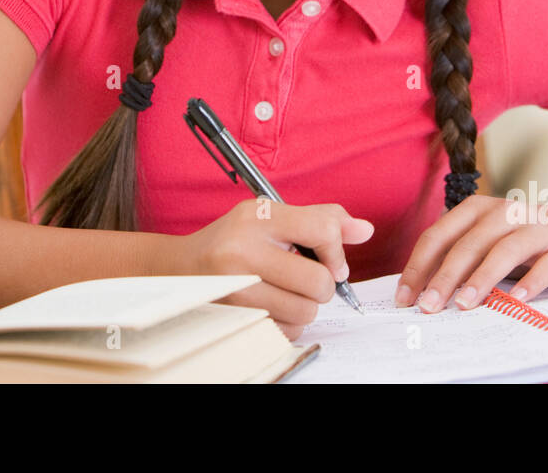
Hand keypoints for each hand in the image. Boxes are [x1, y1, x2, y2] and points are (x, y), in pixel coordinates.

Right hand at [179, 199, 373, 341]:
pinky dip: (288, 322)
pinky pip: (289, 332)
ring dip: (304, 305)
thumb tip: (365, 230)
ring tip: (284, 289)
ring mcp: (237, 290)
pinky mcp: (236, 318)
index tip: (332, 260)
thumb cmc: (234, 238)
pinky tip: (271, 304)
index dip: (336, 250)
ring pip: (306, 312)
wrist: (182, 268)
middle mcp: (243, 252)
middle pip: (319, 283)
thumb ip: (320, 219)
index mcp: (257, 218)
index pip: (321, 230)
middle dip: (321, 285)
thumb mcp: (271, 216)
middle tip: (304, 277)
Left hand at [395, 194, 547, 312]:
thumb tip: (417, 291)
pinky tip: (516, 301)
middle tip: (427, 307)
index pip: (438, 235)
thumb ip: (455, 257)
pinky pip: (546, 267)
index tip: (404, 298)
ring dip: (481, 279)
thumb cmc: (518, 242)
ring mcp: (535, 229)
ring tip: (463, 305)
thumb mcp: (484, 241)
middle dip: (444, 277)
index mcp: (476, 209)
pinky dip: (530, 283)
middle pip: (468, 244)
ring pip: (504, 251)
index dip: (418, 266)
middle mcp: (504, 213)